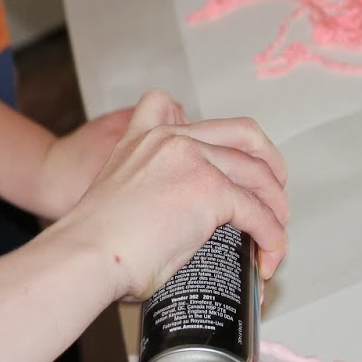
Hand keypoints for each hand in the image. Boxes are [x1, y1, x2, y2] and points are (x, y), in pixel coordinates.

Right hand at [44, 89, 288, 303]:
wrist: (86, 254)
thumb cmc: (93, 242)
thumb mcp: (113, 194)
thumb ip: (143, 189)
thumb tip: (175, 225)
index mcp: (141, 139)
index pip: (174, 107)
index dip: (211, 129)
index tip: (230, 156)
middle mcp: (170, 140)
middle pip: (244, 134)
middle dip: (269, 162)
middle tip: (272, 193)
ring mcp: (193, 160)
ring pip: (259, 174)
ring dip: (275, 206)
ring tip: (274, 235)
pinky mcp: (211, 189)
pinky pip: (258, 212)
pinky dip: (272, 235)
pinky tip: (269, 252)